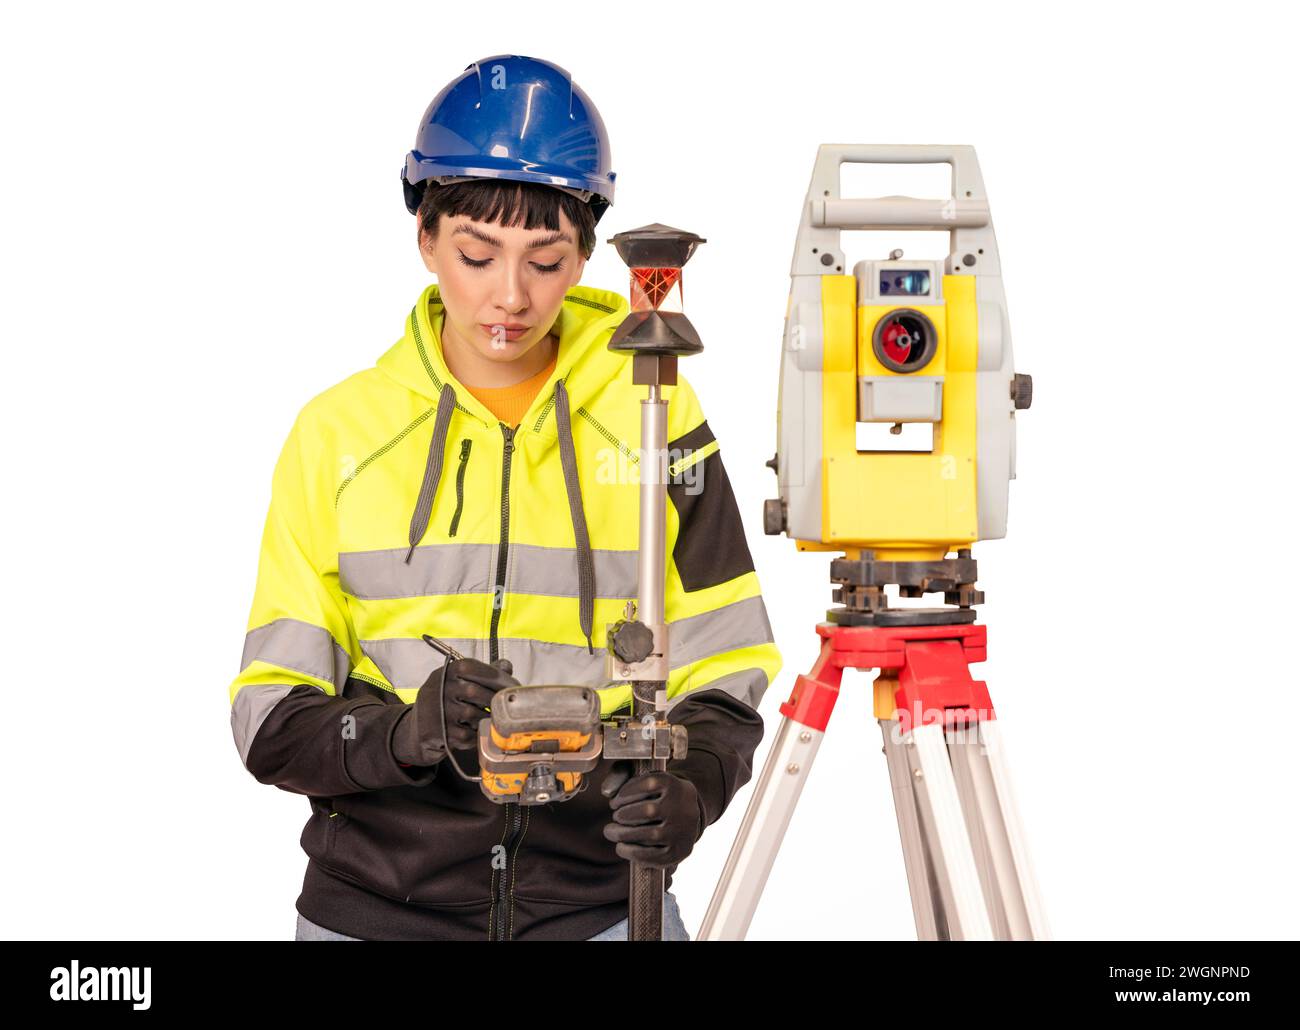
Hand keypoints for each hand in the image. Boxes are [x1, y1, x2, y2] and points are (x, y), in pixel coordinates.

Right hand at [392, 657, 518, 765]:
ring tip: (490, 719)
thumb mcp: (459, 680)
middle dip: (495, 700)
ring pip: (474, 715)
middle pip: (476, 692)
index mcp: (447, 671)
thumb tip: (507, 666)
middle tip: (507, 706)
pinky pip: (468, 735)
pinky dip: (477, 734)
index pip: (477, 669)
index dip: (500, 678)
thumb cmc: (445, 700)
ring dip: (487, 718)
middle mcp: (440, 689)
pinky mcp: (439, 734)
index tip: (514, 686)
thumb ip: (484, 673)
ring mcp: (438, 712)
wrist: (418, 727)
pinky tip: (477, 731)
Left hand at [600, 761, 702, 867]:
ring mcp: (682, 831)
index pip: (649, 784)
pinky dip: (632, 852)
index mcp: (675, 785)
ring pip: (651, 834)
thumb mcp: (646, 780)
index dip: (625, 793)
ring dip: (623, 834)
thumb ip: (622, 775)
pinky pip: (653, 855)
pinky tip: (621, 847)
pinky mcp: (678, 851)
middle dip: (624, 815)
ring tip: (611, 831)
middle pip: (648, 811)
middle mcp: (682, 808)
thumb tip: (606, 791)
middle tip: (615, 817)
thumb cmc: (657, 796)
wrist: (687, 817)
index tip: (614, 801)